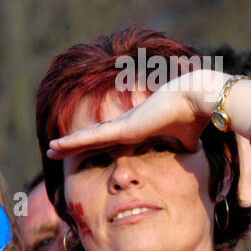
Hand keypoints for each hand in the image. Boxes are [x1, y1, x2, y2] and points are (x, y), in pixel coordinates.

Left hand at [46, 69, 229, 159]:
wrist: (199, 98)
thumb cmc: (194, 115)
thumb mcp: (186, 139)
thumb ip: (184, 146)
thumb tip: (193, 152)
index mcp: (137, 129)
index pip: (108, 140)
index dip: (92, 146)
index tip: (80, 152)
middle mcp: (125, 125)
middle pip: (92, 138)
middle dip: (73, 145)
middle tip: (55, 151)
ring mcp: (122, 125)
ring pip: (87, 137)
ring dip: (68, 144)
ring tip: (50, 150)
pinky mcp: (123, 127)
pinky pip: (93, 137)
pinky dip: (74, 141)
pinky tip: (58, 145)